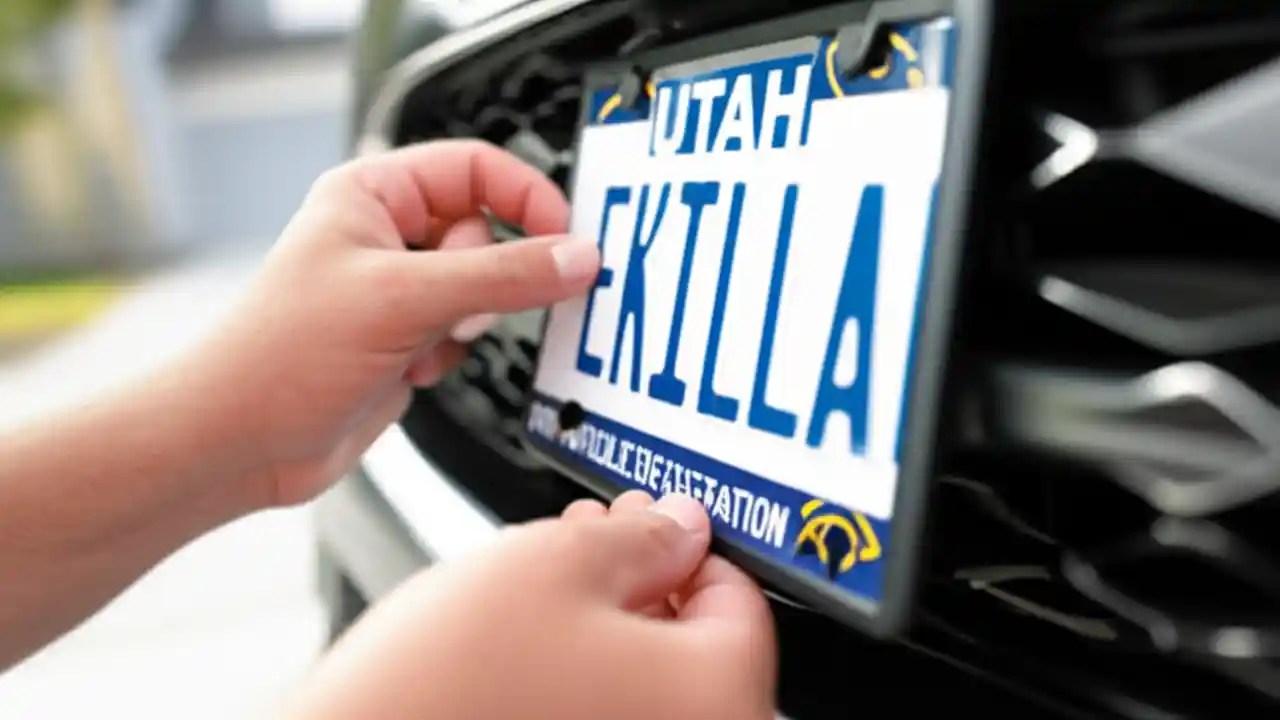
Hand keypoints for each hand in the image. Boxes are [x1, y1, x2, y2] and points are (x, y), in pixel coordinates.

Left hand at [185, 140, 599, 506]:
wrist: (240, 443)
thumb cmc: (280, 354)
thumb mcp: (404, 300)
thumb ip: (502, 277)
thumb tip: (575, 258)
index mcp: (372, 193)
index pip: (476, 167)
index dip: (526, 196)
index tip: (566, 237)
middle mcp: (385, 235)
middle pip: (487, 232)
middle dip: (482, 280)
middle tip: (455, 309)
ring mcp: (396, 291)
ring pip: (482, 289)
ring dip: (463, 324)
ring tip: (417, 342)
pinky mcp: (404, 339)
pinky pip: (465, 333)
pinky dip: (449, 355)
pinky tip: (408, 369)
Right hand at [285, 492, 777, 719]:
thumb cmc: (445, 689)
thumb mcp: (556, 560)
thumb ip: (643, 535)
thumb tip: (682, 526)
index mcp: (717, 698)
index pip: (745, 599)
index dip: (690, 543)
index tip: (652, 522)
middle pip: (697, 645)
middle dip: (644, 578)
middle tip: (594, 539)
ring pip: (648, 683)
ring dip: (612, 623)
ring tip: (548, 581)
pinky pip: (610, 716)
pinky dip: (585, 677)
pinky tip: (533, 641)